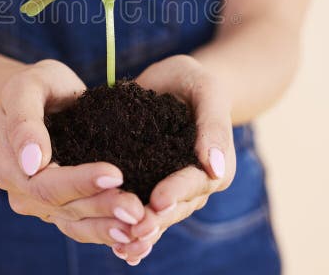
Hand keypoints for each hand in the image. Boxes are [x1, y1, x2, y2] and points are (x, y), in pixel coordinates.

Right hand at [0, 59, 145, 245]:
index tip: (116, 173)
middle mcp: (23, 193)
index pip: (46, 184)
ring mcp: (43, 206)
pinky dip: (109, 231)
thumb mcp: (25, 88)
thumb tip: (33, 162)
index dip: (81, 182)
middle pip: (65, 208)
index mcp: (10, 167)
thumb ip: (25, 122)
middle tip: (138, 209)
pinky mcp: (64, 209)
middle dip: (103, 207)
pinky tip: (136, 234)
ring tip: (142, 225)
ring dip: (109, 227)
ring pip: (77, 224)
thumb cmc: (36, 85)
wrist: (43, 96)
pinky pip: (85, 226)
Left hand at [109, 55, 236, 265]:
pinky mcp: (146, 185)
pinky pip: (139, 210)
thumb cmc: (195, 82)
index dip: (177, 192)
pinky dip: (127, 227)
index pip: (196, 183)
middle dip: (155, 219)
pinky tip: (113, 247)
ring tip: (121, 246)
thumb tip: (215, 167)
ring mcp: (169, 188)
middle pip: (175, 208)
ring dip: (140, 232)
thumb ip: (213, 126)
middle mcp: (194, 184)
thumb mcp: (207, 92)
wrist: (175, 82)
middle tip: (134, 228)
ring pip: (156, 216)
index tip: (158, 201)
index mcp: (215, 166)